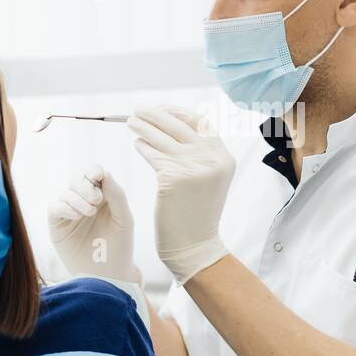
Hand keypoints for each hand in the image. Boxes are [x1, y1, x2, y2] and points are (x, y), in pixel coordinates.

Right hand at [46, 164, 141, 285]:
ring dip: (78, 198)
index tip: (99, 177)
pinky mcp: (57, 225)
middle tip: (96, 200)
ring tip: (90, 213)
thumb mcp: (124, 219)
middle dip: (86, 186)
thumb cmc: (119, 247)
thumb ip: (116, 195)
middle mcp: (85, 202)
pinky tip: (77, 216)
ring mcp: (70, 213)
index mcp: (103, 197)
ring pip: (66, 192)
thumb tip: (103, 173)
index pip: (94, 174)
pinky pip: (55, 207)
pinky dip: (65, 207)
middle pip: (78, 180)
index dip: (94, 172)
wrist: (108, 275)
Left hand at [128, 106, 234, 284]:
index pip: (199, 122)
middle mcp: (212, 159)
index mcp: (224, 157)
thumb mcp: (209, 179)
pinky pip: (153, 155)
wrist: (195, 246)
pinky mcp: (173, 178)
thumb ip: (200, 154)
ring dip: (144, 127)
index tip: (161, 110)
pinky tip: (137, 144)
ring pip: (162, 138)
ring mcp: (193, 168)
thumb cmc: (197, 213)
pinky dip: (143, 146)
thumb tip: (174, 125)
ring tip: (131, 122)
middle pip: (178, 126)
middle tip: (138, 110)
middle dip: (155, 115)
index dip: (177, 113)